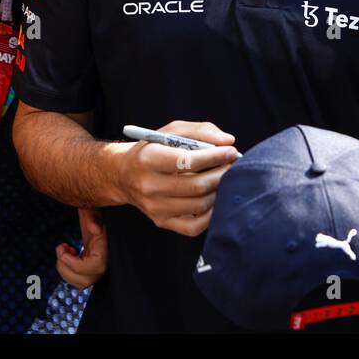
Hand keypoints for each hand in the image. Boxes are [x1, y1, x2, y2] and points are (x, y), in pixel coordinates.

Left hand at [56, 207, 107, 288]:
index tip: (65, 249)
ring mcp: (96, 268)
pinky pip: (77, 279)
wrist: (97, 219)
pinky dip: (67, 270)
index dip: (76, 263)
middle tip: (61, 249)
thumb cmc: (94, 214)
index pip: (97, 266)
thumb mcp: (93, 210)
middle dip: (67, 268)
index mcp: (107, 249)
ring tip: (64, 250)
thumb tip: (94, 228)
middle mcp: (104, 262)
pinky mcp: (89, 269)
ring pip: (80, 283)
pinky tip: (69, 253)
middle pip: (86, 281)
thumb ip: (94, 216)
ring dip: (65, 270)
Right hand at [116, 121, 239, 236]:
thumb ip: (200, 131)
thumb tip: (228, 141)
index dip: (215, 157)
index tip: (232, 151)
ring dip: (219, 191)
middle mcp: (149, 186)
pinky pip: (194, 227)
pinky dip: (211, 214)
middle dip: (222, 174)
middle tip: (234, 165)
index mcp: (149, 159)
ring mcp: (155, 208)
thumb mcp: (170, 132)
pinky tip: (214, 198)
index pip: (188, 161)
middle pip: (196, 186)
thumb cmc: (153, 149)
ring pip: (199, 205)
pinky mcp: (161, 221)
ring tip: (225, 179)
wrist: (124, 175)